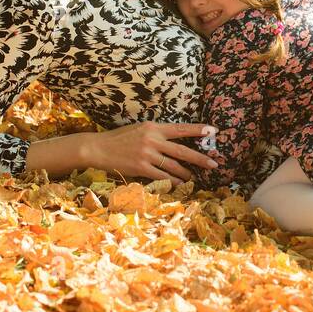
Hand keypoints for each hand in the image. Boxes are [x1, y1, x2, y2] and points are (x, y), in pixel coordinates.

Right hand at [86, 121, 219, 181]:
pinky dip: (172, 181)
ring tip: (195, 177)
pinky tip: (180, 183)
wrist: (98, 148)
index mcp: (154, 127)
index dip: (197, 130)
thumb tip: (176, 139)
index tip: (213, 131)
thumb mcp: (140, 129)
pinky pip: (162, 176)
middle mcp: (152, 140)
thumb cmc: (120, 138)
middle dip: (200, 158)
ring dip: (186, 173)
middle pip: (182, 150)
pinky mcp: (140, 168)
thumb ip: (157, 133)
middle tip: (214, 163)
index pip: (180, 128)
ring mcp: (146, 154)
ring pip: (173, 165)